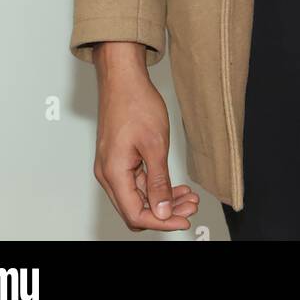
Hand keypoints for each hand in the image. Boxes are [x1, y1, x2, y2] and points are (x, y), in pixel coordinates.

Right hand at [92, 42, 200, 231]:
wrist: (123, 78)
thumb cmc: (135, 103)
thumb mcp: (155, 144)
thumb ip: (159, 181)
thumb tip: (162, 211)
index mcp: (114, 173)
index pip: (136, 214)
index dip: (162, 222)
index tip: (183, 220)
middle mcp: (109, 173)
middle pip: (136, 209)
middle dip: (165, 212)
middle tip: (191, 207)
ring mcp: (112, 166)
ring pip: (138, 196)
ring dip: (162, 199)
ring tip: (188, 196)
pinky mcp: (119, 158)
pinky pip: (137, 182)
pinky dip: (156, 186)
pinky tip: (175, 185)